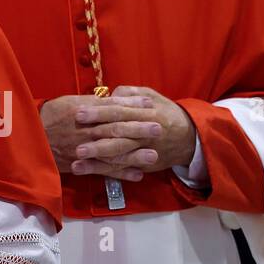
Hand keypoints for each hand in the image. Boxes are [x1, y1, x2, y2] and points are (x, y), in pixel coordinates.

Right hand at [40, 93, 157, 179]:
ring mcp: (85, 151)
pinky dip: (120, 174)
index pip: (111, 109)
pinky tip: (137, 175)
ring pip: (112, 153)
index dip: (131, 107)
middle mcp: (86, 132)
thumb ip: (94, 102)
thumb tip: (114, 98)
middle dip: (138, 130)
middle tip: (159, 129)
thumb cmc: (52, 116)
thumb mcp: (70, 101)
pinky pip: (103, 171)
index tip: (149, 105)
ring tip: (153, 156)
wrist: (30, 137)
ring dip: (134, 155)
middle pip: (115, 130)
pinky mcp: (82, 165)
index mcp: (84, 113)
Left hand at [71, 85, 196, 176]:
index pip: (120, 112)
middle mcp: (146, 133)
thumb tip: (110, 93)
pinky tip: (87, 169)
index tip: (79, 113)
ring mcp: (144, 151)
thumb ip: (130, 93)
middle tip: (74, 138)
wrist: (189, 138)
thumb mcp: (152, 96)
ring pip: (119, 154)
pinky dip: (104, 170)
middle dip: (96, 137)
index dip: (99, 113)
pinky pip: (122, 169)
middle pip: (119, 134)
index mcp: (147, 113)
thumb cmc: (166, 113)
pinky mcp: (143, 165)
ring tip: (77, 158)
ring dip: (97, 158)